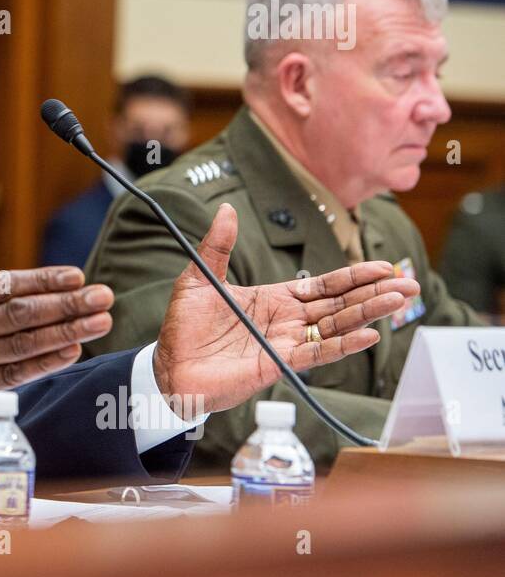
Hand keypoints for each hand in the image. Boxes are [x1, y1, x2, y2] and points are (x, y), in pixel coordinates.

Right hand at [0, 238, 114, 437]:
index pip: (4, 285)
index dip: (43, 280)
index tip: (75, 275)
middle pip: (23, 312)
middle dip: (67, 303)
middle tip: (103, 295)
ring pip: (24, 342)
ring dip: (66, 330)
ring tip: (100, 321)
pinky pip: (12, 375)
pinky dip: (42, 364)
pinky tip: (70, 353)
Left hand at [154, 203, 419, 413]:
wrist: (168, 365)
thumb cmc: (183, 326)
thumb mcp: (199, 277)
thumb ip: (217, 246)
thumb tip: (226, 210)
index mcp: (274, 299)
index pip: (324, 286)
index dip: (353, 276)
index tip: (384, 267)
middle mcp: (286, 321)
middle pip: (339, 305)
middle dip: (373, 293)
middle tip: (407, 283)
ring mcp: (285, 343)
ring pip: (335, 327)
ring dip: (367, 314)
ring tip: (399, 301)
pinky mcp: (277, 364)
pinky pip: (315, 353)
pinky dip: (342, 345)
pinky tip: (368, 335)